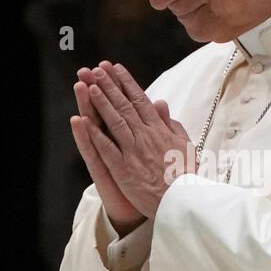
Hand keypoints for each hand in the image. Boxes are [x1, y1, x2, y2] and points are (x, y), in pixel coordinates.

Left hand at [80, 61, 190, 219]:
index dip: (127, 83)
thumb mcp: (186, 145)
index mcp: (160, 130)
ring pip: (114, 121)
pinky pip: (106, 148)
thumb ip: (172, 124)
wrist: (183, 201)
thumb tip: (161, 104)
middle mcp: (145, 136)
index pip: (141, 100)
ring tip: (88, 85)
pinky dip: (94, 133)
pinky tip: (84, 120)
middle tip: (97, 69)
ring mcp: (132, 151)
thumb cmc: (186, 175)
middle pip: (124, 105)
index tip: (116, 69)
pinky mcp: (122, 168)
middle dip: (109, 85)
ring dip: (100, 102)